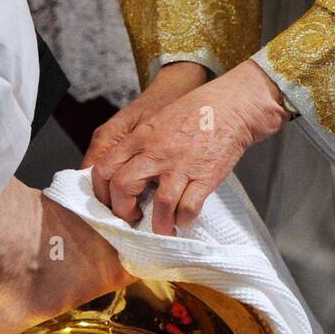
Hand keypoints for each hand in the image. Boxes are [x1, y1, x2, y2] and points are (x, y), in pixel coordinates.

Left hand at [84, 60, 289, 233]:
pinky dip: (184, 220)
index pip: (104, 167)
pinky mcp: (205, 176)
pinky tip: (184, 220)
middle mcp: (156, 152)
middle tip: (134, 216)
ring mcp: (182, 165)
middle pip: (123, 187)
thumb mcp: (157, 120)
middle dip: (123, 210)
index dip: (102, 192)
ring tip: (163, 228)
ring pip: (160, 205)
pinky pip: (189, 208)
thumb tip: (125, 171)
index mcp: (141, 137)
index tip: (112, 202)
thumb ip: (140, 144)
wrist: (232, 105)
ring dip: (159, 224)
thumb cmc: (195, 112)